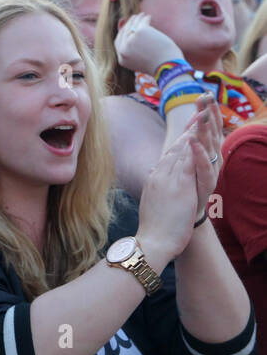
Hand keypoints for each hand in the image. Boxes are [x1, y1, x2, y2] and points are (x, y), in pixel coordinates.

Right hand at [115, 13, 184, 77]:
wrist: (168, 67)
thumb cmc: (160, 66)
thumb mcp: (142, 61)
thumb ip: (135, 52)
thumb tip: (133, 37)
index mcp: (122, 59)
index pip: (118, 43)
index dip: (122, 34)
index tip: (127, 28)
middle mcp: (124, 49)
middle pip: (123, 33)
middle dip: (128, 25)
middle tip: (133, 19)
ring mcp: (131, 40)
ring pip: (132, 26)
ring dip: (136, 19)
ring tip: (142, 16)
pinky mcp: (140, 32)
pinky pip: (141, 22)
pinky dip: (144, 18)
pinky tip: (148, 17)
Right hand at [138, 112, 204, 261]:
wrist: (151, 242)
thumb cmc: (154, 228)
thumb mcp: (152, 201)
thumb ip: (155, 187)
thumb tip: (153, 178)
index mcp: (155, 178)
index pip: (169, 152)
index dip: (181, 137)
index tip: (190, 126)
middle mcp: (159, 174)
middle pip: (175, 146)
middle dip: (188, 128)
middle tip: (199, 112)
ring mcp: (167, 179)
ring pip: (180, 150)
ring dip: (192, 132)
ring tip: (202, 116)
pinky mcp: (177, 186)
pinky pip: (186, 163)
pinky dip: (192, 148)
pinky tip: (199, 137)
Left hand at [189, 95, 222, 218]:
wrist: (181, 218)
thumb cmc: (184, 188)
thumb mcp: (184, 162)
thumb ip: (187, 144)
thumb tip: (190, 125)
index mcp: (205, 154)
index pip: (207, 128)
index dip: (207, 111)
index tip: (204, 93)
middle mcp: (211, 161)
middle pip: (212, 134)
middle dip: (210, 114)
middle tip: (208, 96)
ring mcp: (210, 172)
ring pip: (210, 148)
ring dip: (206, 130)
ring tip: (202, 115)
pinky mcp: (205, 185)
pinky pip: (203, 167)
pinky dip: (199, 154)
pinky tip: (193, 142)